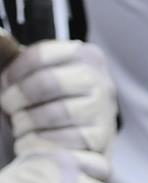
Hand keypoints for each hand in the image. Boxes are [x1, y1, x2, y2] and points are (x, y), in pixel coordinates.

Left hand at [0, 40, 117, 156]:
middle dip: (16, 98)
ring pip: (49, 114)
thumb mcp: (44, 76)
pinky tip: (34, 140)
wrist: (80, 143)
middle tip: (9, 107)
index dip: (13, 72)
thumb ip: (24, 61)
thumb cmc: (53, 104)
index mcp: (87, 56)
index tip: (5, 84)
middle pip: (44, 83)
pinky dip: (34, 143)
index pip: (40, 55)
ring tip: (22, 125)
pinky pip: (55, 140)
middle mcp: (100, 79)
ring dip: (24, 123)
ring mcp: (102, 109)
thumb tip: (0, 38)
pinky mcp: (98, 138)